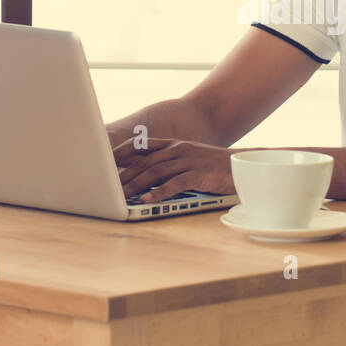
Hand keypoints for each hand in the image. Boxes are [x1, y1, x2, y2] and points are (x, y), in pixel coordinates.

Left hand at [112, 137, 236, 202]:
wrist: (243, 165)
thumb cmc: (213, 166)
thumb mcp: (188, 159)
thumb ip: (168, 164)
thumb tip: (144, 177)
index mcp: (173, 145)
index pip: (140, 146)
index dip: (120, 153)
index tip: (102, 162)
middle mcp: (178, 149)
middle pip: (144, 162)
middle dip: (124, 176)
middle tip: (106, 188)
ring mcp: (189, 160)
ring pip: (156, 172)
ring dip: (136, 185)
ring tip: (121, 197)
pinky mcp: (199, 173)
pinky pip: (175, 183)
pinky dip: (160, 192)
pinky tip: (148, 200)